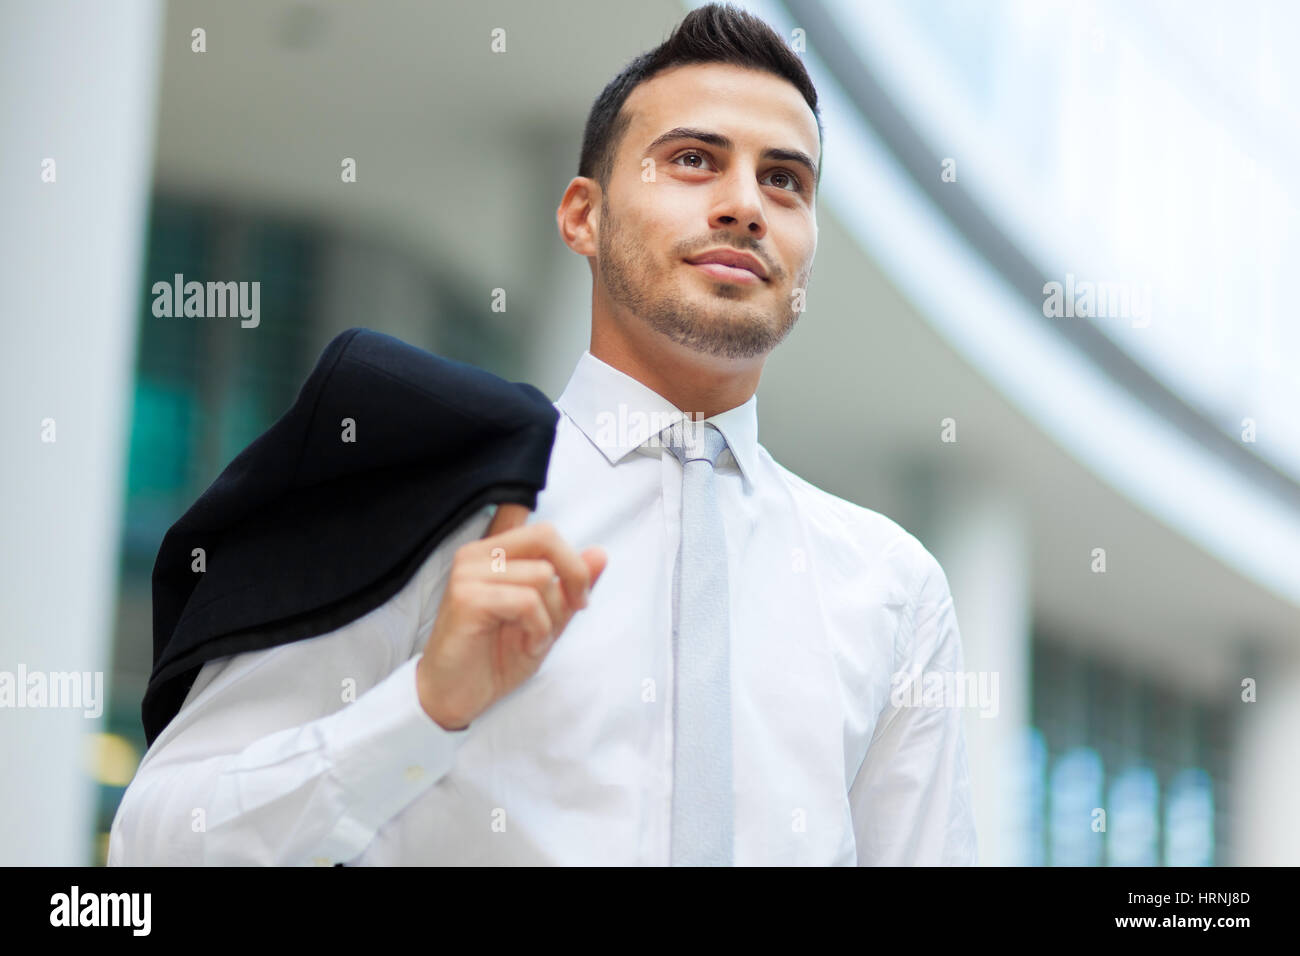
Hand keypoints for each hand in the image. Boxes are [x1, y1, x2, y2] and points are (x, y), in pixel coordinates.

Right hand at [416, 504, 606, 729]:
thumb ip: (569, 586)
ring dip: (551, 615)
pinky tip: (527, 646)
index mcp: (494, 553)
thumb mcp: (547, 619)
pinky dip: (538, 628)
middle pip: (546, 537)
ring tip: (535, 639)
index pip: (543, 531)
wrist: (457, 696)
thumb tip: (600, 554)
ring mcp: (468, 573)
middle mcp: (477, 555)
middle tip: (576, 609)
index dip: (573, 560)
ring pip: (540, 574)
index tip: (578, 596)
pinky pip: (526, 601)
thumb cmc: (496, 657)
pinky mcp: (466, 598)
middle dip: (574, 574)